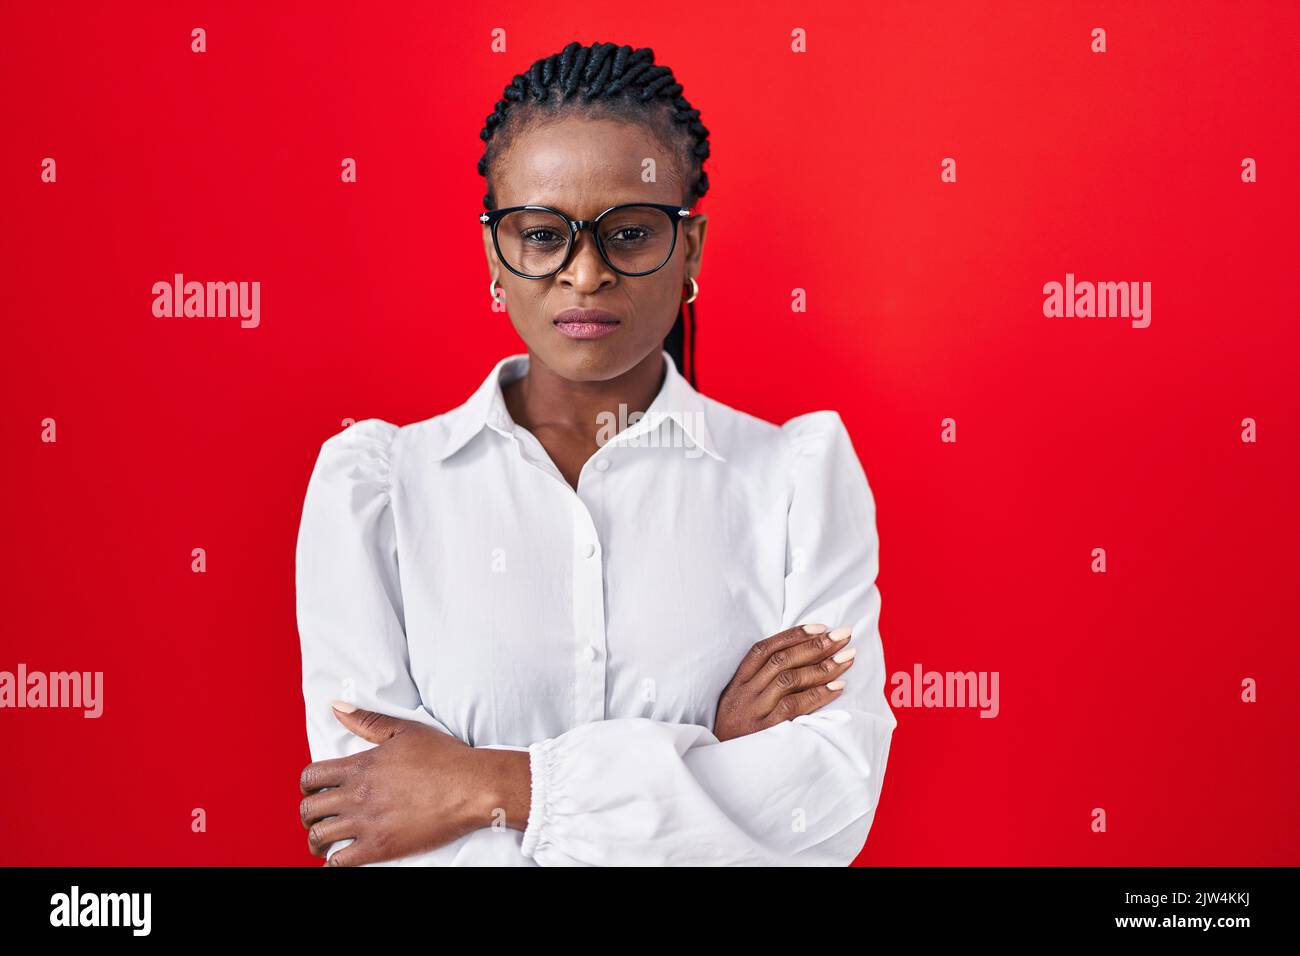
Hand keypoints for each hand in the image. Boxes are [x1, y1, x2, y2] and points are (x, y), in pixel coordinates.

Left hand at [298, 703, 488, 865]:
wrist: (472, 786)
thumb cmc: (444, 756)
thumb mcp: (404, 730)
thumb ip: (366, 720)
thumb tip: (335, 706)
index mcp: (360, 765)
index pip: (311, 777)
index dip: (306, 786)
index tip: (313, 792)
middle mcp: (357, 794)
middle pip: (308, 809)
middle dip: (307, 815)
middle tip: (317, 819)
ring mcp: (367, 822)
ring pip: (318, 836)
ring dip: (316, 840)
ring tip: (324, 842)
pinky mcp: (380, 847)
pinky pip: (339, 862)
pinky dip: (332, 863)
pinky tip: (339, 859)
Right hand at [712, 624, 855, 741]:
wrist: (719, 770)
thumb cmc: (737, 734)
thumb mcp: (739, 704)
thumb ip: (760, 684)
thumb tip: (802, 662)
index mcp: (738, 682)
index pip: (765, 649)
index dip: (793, 635)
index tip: (822, 627)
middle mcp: (745, 693)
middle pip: (782, 661)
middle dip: (816, 645)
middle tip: (844, 635)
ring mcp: (755, 711)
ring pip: (789, 679)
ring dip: (822, 666)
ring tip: (848, 657)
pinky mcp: (766, 730)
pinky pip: (795, 706)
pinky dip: (818, 694)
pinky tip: (838, 686)